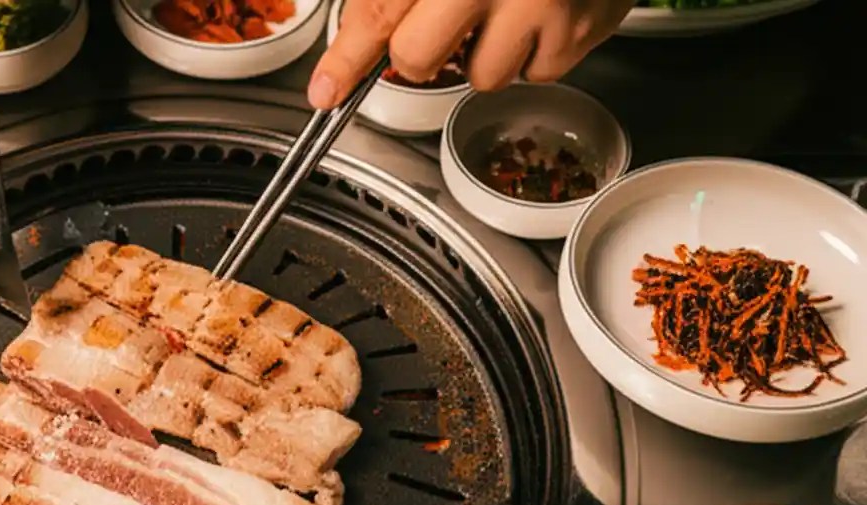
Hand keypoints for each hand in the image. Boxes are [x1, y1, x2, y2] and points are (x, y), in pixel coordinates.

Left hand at [308, 0, 633, 108]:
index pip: (378, 12)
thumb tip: (361, 34)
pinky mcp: (583, 27)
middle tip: (442, 24)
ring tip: (504, 7)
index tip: (326, 91)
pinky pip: (538, 73)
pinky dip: (533, 52)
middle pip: (417, 60)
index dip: (346, 59)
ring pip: (482, 77)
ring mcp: (541, 4)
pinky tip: (539, 12)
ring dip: (483, 53)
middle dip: (418, 54)